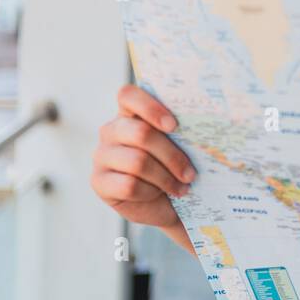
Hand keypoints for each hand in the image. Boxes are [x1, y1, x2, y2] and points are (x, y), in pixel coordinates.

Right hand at [90, 84, 196, 229]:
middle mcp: (111, 130)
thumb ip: (179, 130)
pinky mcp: (99, 182)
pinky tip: (157, 194)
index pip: (128, 95)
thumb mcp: (179, 145)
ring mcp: (102, 155)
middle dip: (172, 156)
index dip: (150, 107)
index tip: (174, 126)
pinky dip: (150, 191)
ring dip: (165, 178)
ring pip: (137, 162)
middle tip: (190, 173)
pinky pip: (129, 185)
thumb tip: (201, 122)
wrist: (165, 204)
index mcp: (130, 113)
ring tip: (181, 186)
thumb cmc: (174, 168)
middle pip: (141, 133)